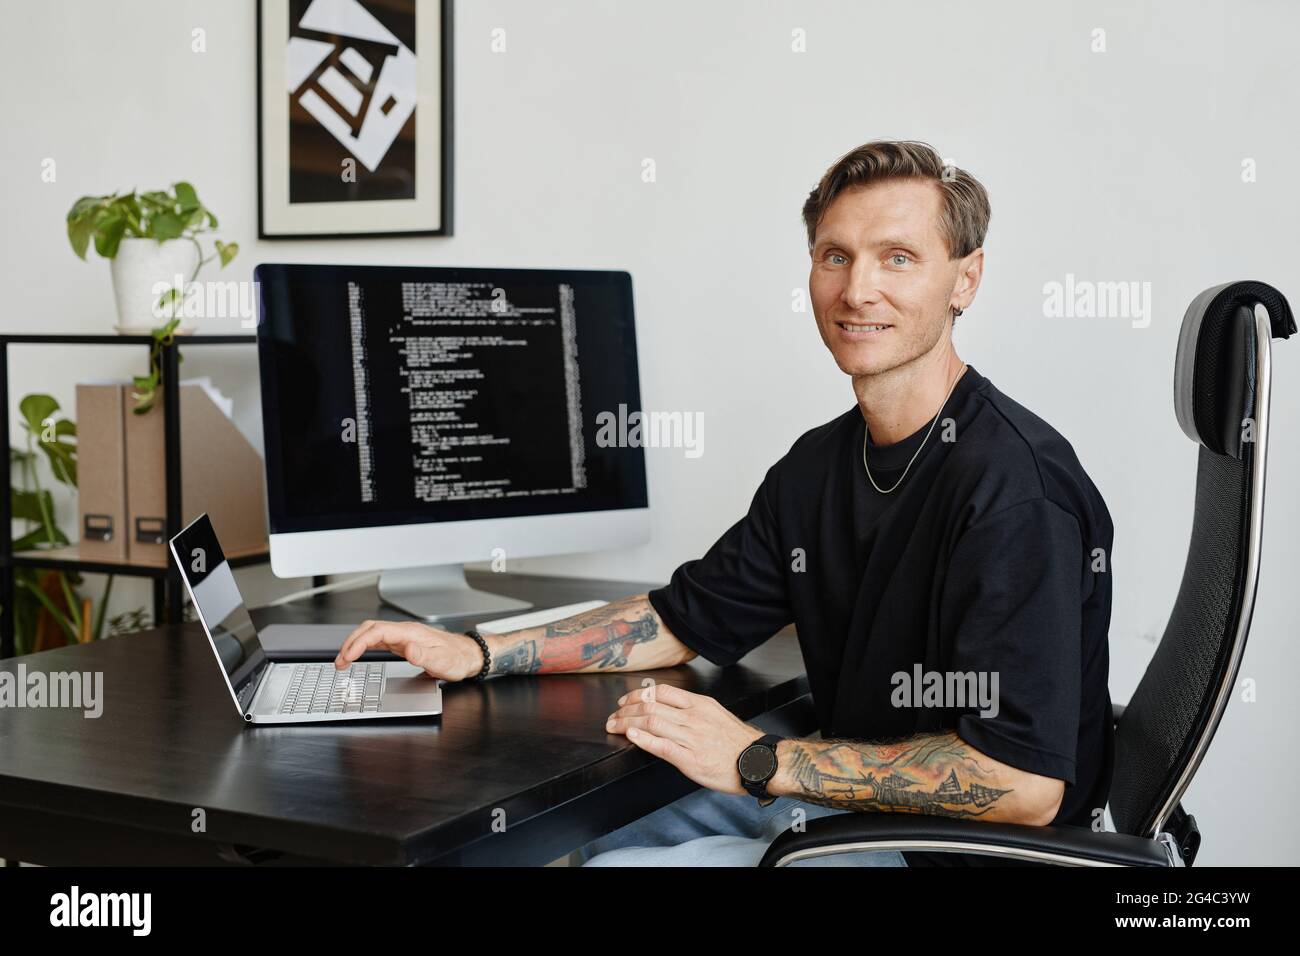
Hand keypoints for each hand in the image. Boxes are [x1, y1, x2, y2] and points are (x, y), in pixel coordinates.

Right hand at [335, 620, 483, 680]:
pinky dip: (364, 646)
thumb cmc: (456, 658)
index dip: (359, 642)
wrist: (467, 655)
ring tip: (343, 660)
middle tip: (339, 661)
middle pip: (370, 629)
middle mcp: (405, 632)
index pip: (378, 632)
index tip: (348, 656)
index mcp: (411, 633)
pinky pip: (379, 641)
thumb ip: (423, 656)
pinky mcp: (404, 644)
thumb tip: (407, 650)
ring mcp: (403, 637)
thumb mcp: (442, 662)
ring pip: (372, 634)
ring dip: (355, 644)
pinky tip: (359, 654)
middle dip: (351, 642)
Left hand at [604, 683, 764, 793]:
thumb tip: (667, 709)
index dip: (638, 694)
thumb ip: (692, 711)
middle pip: (651, 705)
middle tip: (613, 716)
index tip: (625, 701)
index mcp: (700, 704)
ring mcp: (691, 738)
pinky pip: (662, 746)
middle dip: (626, 710)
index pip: (661, 691)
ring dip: (628, 723)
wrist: (758, 761)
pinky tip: (632, 736)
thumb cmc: (738, 742)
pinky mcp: (690, 760)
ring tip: (615, 726)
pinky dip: (644, 739)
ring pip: (652, 722)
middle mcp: (693, 717)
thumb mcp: (716, 714)